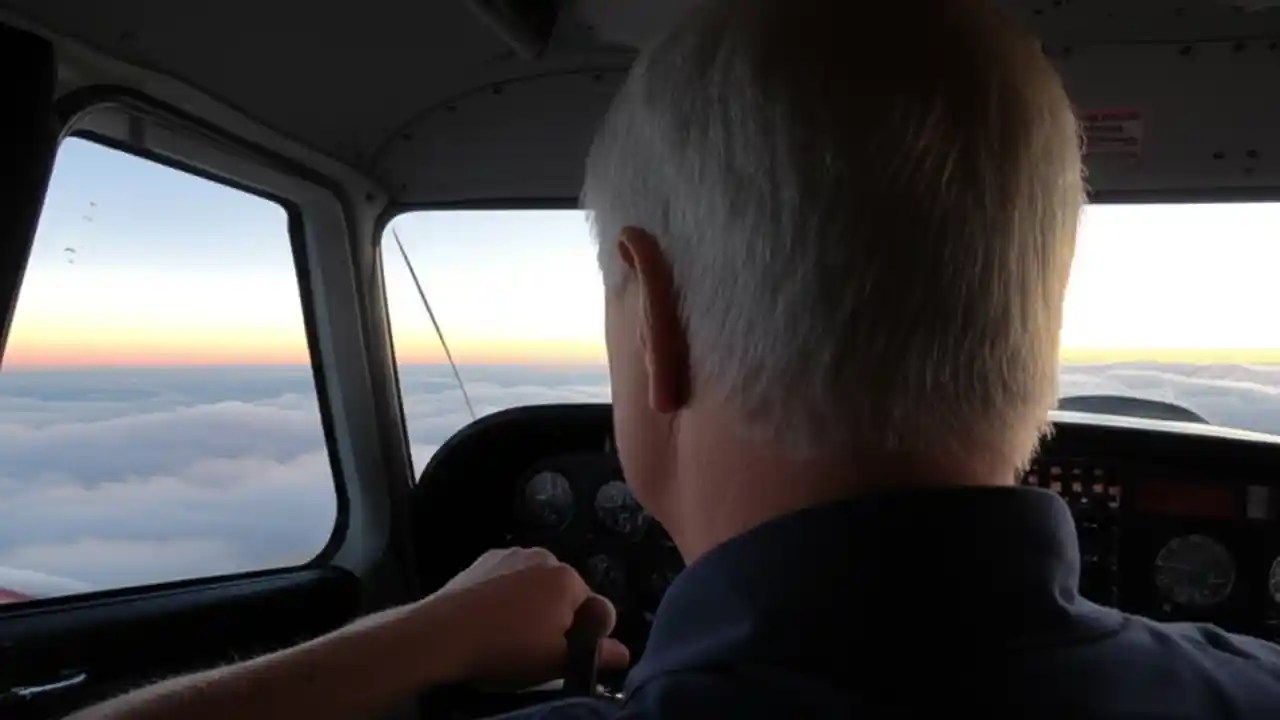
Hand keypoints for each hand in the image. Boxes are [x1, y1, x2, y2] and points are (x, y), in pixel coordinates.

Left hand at [417, 548, 630, 688]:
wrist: (441, 634)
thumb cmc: (506, 648)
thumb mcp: (556, 661)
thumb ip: (597, 654)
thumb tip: (625, 652)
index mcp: (567, 578)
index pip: (597, 608)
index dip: (588, 636)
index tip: (566, 653)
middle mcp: (544, 556)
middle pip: (565, 594)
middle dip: (558, 618)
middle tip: (535, 646)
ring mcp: (511, 554)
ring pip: (536, 586)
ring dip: (532, 605)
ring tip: (510, 633)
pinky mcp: (484, 559)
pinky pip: (509, 580)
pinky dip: (507, 596)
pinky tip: (491, 618)